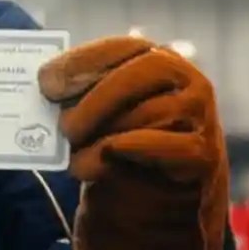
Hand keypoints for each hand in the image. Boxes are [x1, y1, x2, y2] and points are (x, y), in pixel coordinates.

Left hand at [38, 35, 229, 249]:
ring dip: (104, 138)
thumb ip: (78, 96)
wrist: (155, 202)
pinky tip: (102, 160)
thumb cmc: (119, 146)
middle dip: (96, 100)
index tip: (46, 83)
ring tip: (74, 161)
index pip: (123, 47)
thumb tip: (43, 87)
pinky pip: (170, 146)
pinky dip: (133, 150)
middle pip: (140, 74)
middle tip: (63, 128)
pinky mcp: (206, 154)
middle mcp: (187, 80)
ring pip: (149, 114)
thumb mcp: (96, 116)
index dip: (83, 61)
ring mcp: (202, 115)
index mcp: (157, 59)